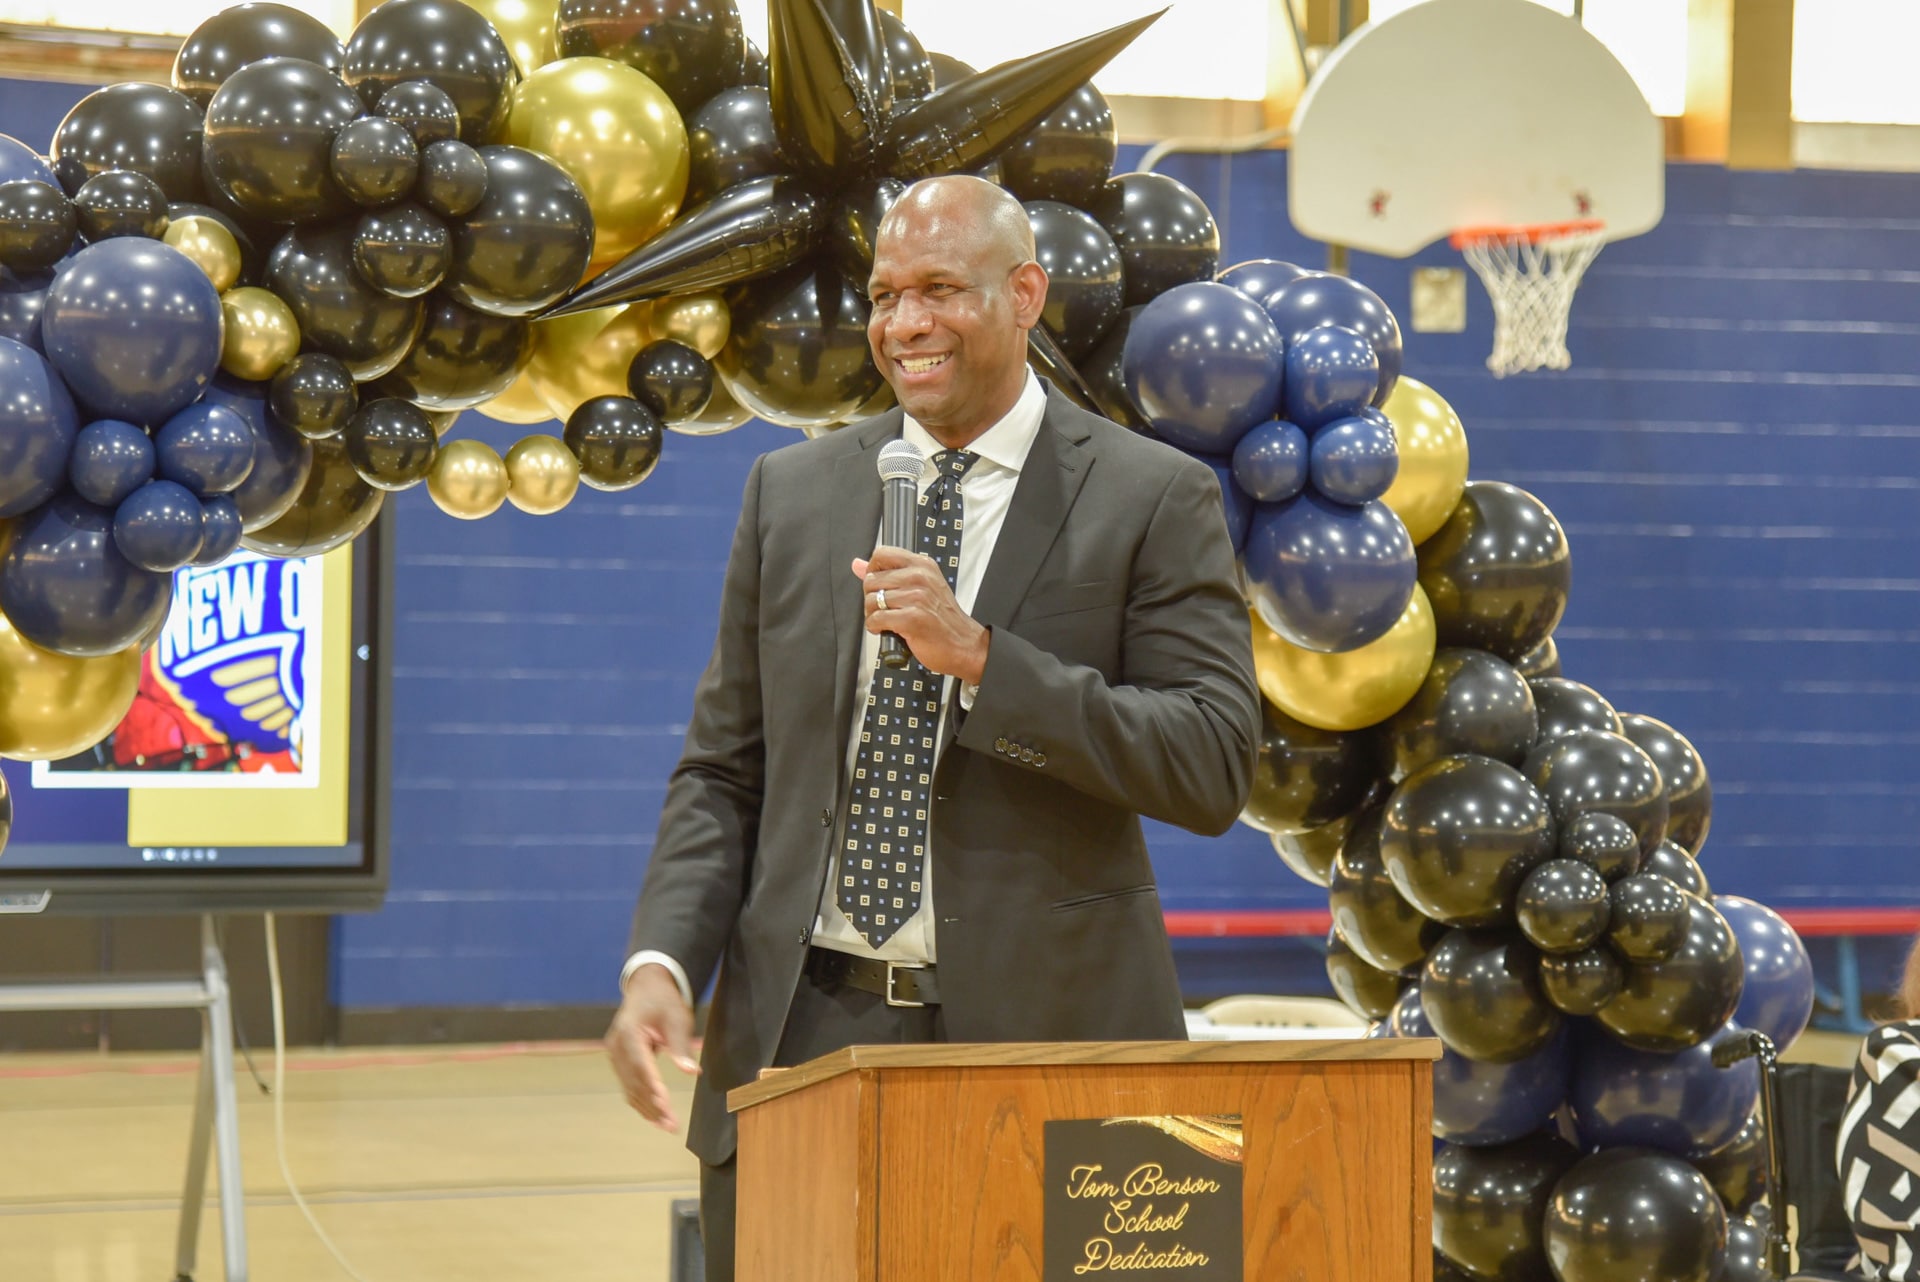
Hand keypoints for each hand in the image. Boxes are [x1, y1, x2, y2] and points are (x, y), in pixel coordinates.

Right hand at [604, 963, 698, 1130]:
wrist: (647, 988)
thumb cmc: (664, 1001)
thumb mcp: (677, 1017)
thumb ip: (681, 1045)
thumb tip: (691, 1072)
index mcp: (628, 1032)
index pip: (640, 1065)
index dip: (652, 1087)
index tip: (665, 1106)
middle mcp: (616, 1046)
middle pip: (633, 1082)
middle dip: (652, 1105)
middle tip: (671, 1125)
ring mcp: (615, 1055)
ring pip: (629, 1088)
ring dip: (647, 1109)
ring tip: (666, 1126)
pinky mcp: (619, 1061)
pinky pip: (629, 1086)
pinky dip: (641, 1101)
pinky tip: (655, 1116)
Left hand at [854, 547, 989, 682]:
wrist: (964, 645)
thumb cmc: (944, 620)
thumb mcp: (921, 588)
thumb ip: (887, 573)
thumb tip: (858, 565)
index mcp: (923, 565)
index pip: (882, 554)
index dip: (873, 571)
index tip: (879, 585)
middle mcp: (920, 577)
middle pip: (871, 580)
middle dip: (871, 598)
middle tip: (885, 609)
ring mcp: (917, 597)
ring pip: (871, 601)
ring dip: (873, 615)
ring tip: (888, 621)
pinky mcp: (911, 619)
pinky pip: (876, 619)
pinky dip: (876, 628)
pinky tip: (887, 629)